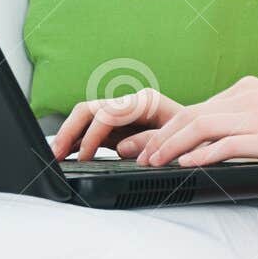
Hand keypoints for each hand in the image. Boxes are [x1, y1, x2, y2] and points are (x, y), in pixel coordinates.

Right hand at [49, 87, 183, 161]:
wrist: (202, 135)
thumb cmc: (195, 136)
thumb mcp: (180, 140)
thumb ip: (151, 142)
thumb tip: (122, 148)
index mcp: (145, 102)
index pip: (108, 113)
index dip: (93, 135)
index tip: (84, 156)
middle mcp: (129, 104)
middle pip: (89, 109)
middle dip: (70, 130)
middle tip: (56, 154)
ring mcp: (121, 115)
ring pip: (85, 117)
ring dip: (68, 135)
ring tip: (55, 156)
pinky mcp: (116, 128)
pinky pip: (90, 130)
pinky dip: (76, 141)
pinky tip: (66, 154)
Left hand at [133, 75, 257, 167]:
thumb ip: (248, 121)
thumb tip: (217, 142)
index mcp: (248, 90)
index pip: (196, 107)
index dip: (164, 126)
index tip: (142, 142)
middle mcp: (249, 97)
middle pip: (190, 114)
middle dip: (157, 136)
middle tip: (133, 154)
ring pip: (201, 126)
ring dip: (171, 146)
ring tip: (151, 162)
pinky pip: (228, 144)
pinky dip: (202, 154)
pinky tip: (185, 165)